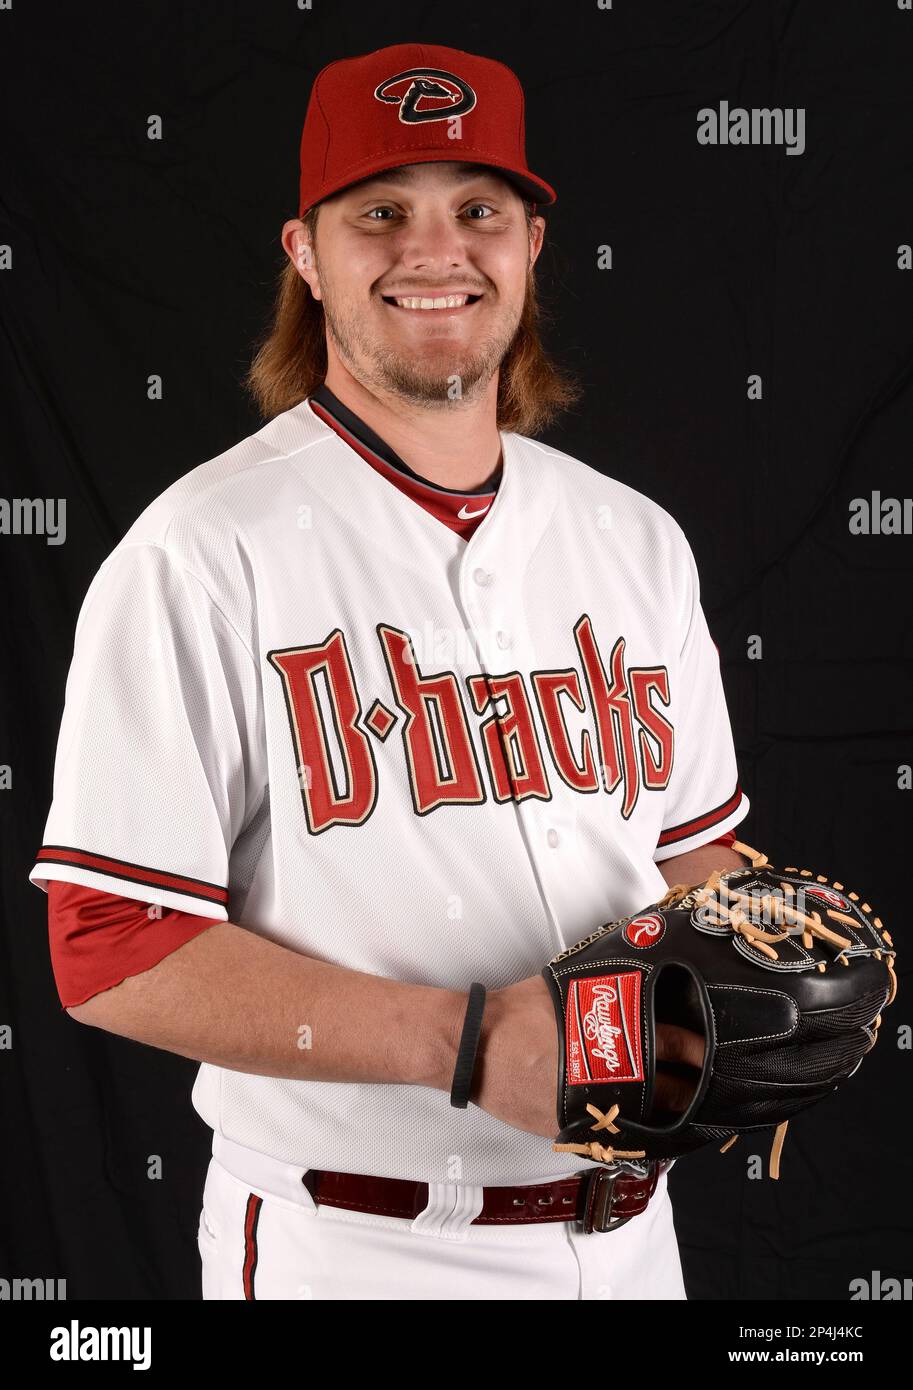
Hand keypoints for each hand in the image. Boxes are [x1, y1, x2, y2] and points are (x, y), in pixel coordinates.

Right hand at [462, 975, 704, 1138]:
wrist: (477, 1046)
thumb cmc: (519, 1012)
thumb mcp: (570, 984)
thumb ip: (606, 985)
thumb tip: (634, 975)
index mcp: (612, 1037)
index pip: (672, 1043)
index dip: (698, 1050)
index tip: (713, 1054)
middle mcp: (609, 1077)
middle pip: (671, 1091)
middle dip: (694, 1091)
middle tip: (711, 1089)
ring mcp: (593, 1107)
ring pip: (650, 1121)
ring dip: (671, 1117)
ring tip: (688, 1113)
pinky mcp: (574, 1129)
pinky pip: (619, 1137)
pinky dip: (637, 1133)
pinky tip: (648, 1130)